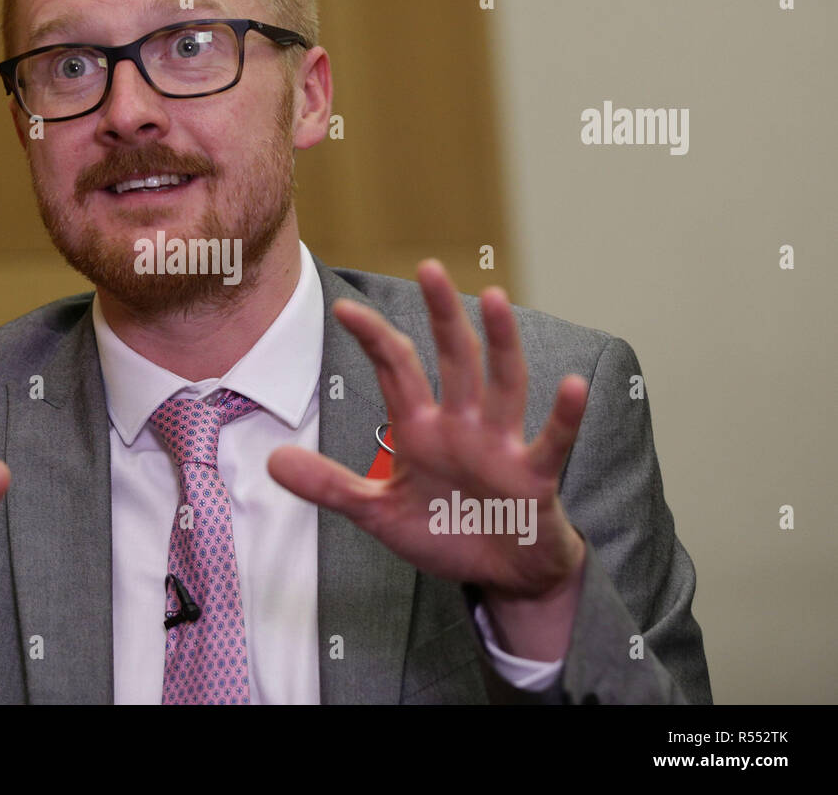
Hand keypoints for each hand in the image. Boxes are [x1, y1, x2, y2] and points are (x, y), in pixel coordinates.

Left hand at [268, 260, 587, 652]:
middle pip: (452, 359)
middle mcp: (462, 425)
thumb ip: (331, 486)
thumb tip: (271, 462)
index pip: (397, 370)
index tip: (345, 309)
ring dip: (499, 343)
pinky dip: (564, 416)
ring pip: (502, 383)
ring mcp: (501, 445)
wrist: (502, 574)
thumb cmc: (446, 533)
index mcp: (422, 429)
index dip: (374, 339)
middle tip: (428, 267)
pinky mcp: (535, 475)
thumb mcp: (378, 514)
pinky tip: (571, 384)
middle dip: (440, 315)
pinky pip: (552, 441)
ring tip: (493, 298)